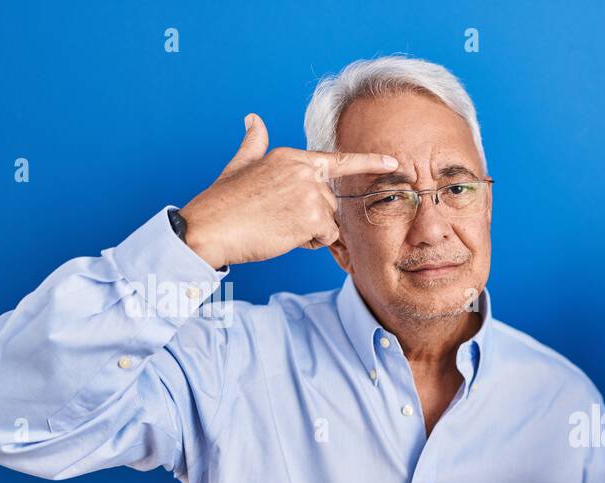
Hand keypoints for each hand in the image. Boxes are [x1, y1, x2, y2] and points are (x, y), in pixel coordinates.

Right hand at [178, 114, 399, 269]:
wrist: (210, 227)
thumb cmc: (223, 201)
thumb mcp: (240, 165)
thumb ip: (254, 143)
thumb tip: (253, 119)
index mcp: (291, 156)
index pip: (339, 159)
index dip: (370, 162)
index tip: (394, 163)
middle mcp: (305, 170)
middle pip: (331, 201)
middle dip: (313, 217)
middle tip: (279, 218)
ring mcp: (310, 193)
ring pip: (330, 221)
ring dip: (310, 231)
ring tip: (278, 226)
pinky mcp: (313, 216)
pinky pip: (327, 237)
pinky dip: (310, 242)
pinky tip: (284, 235)